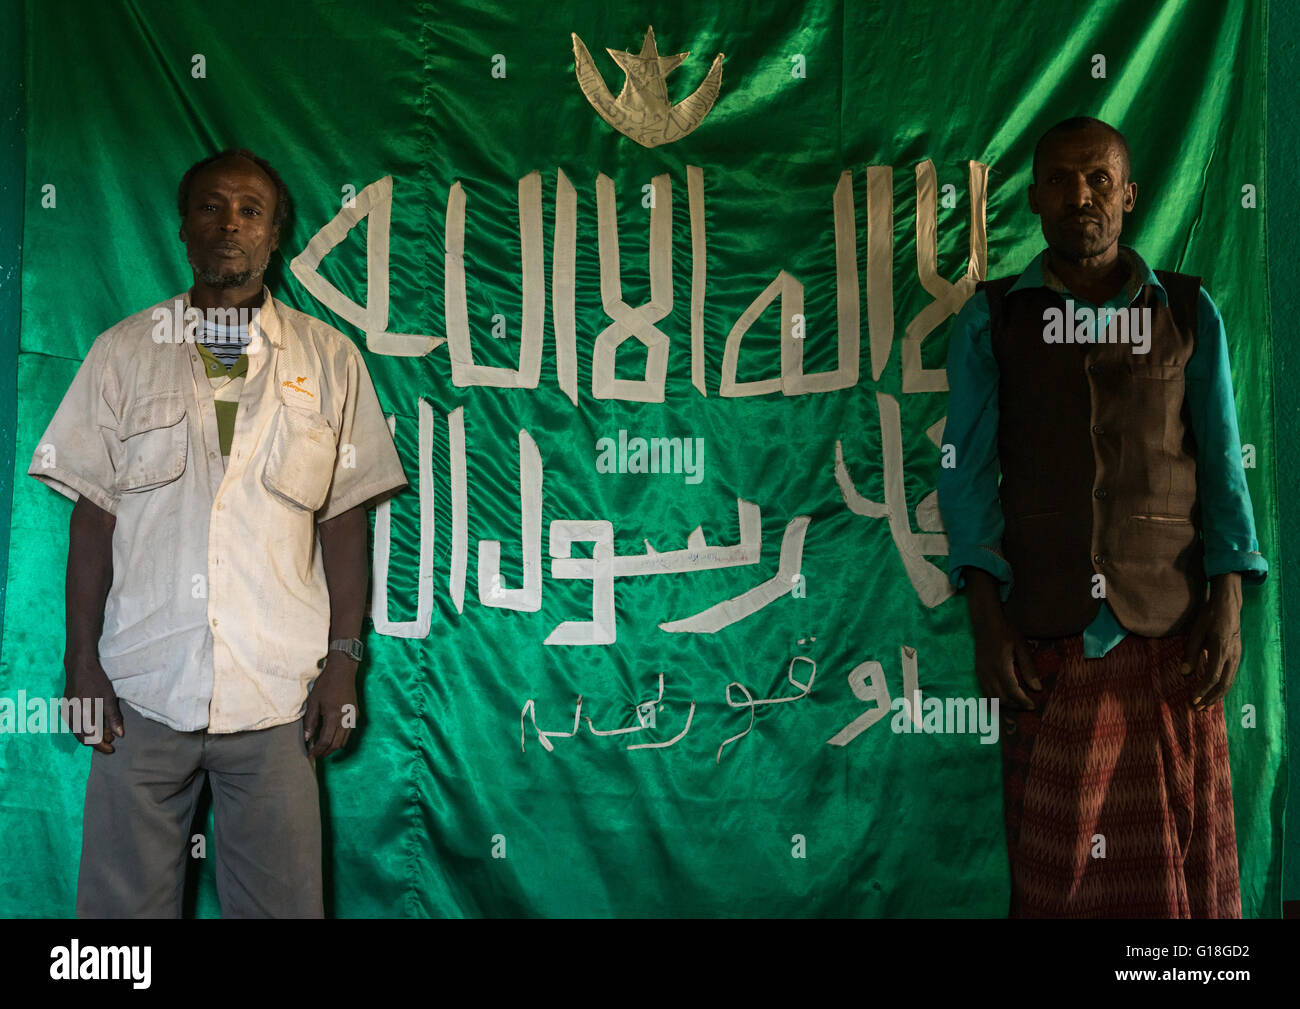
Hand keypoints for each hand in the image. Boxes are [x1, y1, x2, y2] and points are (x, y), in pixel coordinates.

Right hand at [63, 657, 124, 752]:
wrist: (79, 667)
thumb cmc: (96, 681)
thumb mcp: (108, 698)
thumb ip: (113, 717)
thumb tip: (120, 735)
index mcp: (82, 714)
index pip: (91, 738)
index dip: (101, 746)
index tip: (112, 749)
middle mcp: (71, 717)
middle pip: (83, 738)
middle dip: (96, 743)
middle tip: (110, 744)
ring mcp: (66, 713)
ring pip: (77, 733)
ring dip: (91, 737)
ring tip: (105, 735)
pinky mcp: (65, 710)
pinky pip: (74, 726)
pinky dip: (85, 730)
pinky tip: (95, 727)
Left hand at [304, 655, 357, 757]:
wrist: (343, 671)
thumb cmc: (326, 684)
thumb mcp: (313, 701)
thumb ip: (310, 721)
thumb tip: (308, 738)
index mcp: (333, 715)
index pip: (326, 740)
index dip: (318, 750)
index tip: (310, 754)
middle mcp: (345, 719)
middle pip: (336, 744)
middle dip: (326, 752)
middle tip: (316, 754)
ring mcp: (352, 717)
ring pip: (344, 740)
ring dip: (333, 747)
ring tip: (322, 748)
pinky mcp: (356, 715)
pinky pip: (349, 733)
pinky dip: (340, 739)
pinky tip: (331, 736)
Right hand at [963, 568, 1039, 709]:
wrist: (985, 623)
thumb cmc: (1007, 632)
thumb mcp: (1022, 647)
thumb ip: (1029, 669)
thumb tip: (1037, 688)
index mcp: (1001, 666)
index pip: (1013, 691)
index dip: (1023, 701)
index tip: (1033, 706)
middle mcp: (989, 672)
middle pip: (1001, 698)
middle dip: (1015, 706)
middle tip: (1027, 706)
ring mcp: (981, 673)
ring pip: (991, 697)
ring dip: (1004, 704)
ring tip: (1017, 704)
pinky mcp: (978, 672)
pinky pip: (985, 691)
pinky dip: (994, 698)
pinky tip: (1003, 697)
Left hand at [1182, 573, 1242, 710]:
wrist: (1227, 606)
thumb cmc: (1209, 617)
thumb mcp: (1196, 633)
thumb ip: (1190, 654)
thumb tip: (1184, 674)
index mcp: (1222, 650)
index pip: (1213, 677)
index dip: (1203, 690)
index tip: (1193, 699)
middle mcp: (1233, 656)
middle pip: (1224, 684)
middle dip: (1211, 698)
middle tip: (1198, 708)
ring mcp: (1237, 656)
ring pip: (1230, 681)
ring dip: (1217, 695)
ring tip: (1206, 705)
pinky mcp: (1237, 655)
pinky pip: (1231, 675)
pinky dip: (1222, 686)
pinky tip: (1214, 691)